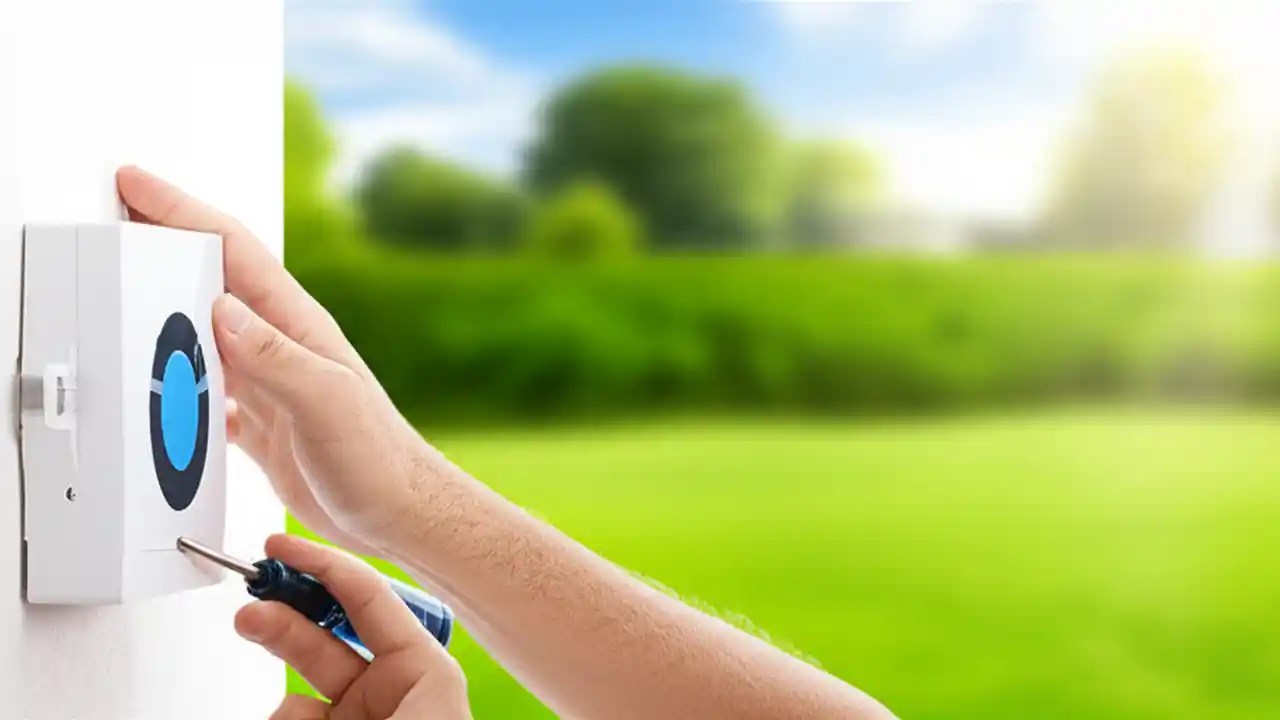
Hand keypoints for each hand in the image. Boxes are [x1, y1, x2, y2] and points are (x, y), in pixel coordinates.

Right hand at [116, 167, 444, 551]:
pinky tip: (156, 387)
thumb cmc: (379, 460)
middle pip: (209, 280)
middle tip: (110, 224)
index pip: (231, 249)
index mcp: (295, 325)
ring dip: (161, 313)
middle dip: (160, 247)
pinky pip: (207, 389)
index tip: (134, 183)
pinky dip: (176, 382)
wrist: (398, 513)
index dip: (180, 209)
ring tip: (116, 297)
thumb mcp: (326, 402)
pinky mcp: (261, 422)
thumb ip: (276, 357)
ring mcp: (269, 383)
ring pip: (202, 333)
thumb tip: (221, 309)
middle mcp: (279, 346)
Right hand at [236, 535, 470, 719]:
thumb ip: (351, 677)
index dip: (321, 565)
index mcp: (425, 669)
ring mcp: (361, 719)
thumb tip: (291, 703)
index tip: (279, 546)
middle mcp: (392, 691)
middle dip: (283, 621)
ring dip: (285, 709)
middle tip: (250, 612)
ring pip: (298, 696)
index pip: (367, 597)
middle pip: (323, 638)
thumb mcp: (421, 695)